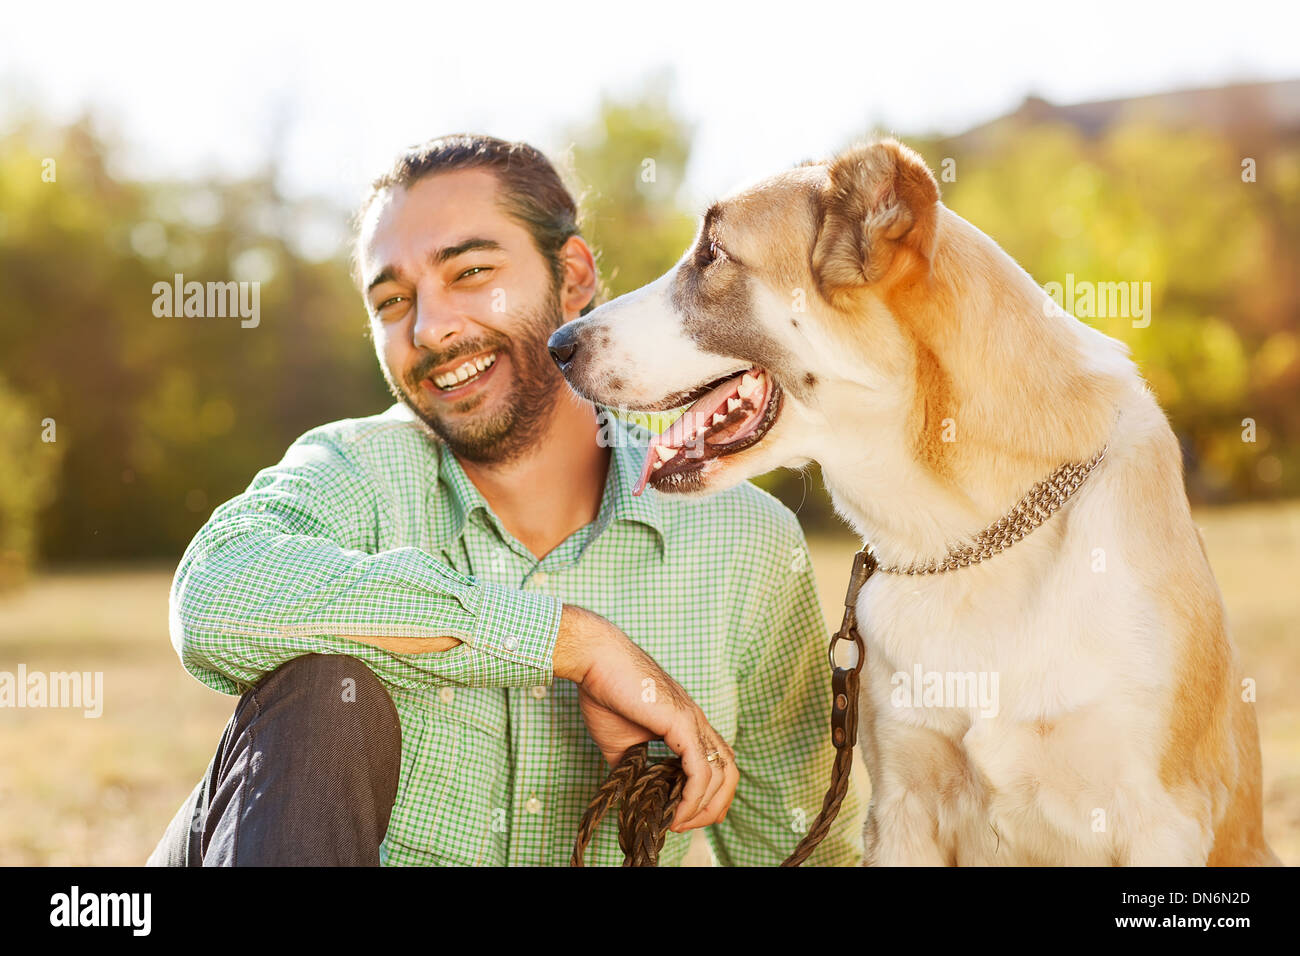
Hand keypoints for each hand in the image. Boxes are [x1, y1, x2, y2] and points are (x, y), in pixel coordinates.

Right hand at [554, 604, 737, 831]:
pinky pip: (700, 771)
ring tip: (678, 823)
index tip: (682, 816)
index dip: (707, 795)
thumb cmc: (607, 691)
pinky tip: (676, 812)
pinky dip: (693, 798)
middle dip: (716, 805)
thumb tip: (634, 795)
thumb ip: (635, 766)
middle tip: (688, 826)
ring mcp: (693, 721)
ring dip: (704, 807)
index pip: (716, 763)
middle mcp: (697, 722)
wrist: (595, 661)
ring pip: (722, 774)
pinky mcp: (683, 723)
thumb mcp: (621, 742)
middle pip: (729, 771)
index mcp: (687, 723)